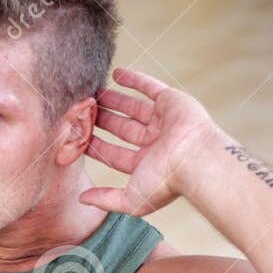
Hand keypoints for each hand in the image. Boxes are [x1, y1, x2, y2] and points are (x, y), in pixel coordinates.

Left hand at [80, 66, 219, 214]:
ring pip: (133, 108)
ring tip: (95, 93)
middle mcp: (155, 143)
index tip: (78, 137)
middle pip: (122, 129)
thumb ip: (106, 199)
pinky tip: (116, 73)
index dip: (96, 146)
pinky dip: (134, 79)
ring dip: (115, 100)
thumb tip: (82, 199)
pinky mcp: (171, 101)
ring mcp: (163, 121)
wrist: (194, 160)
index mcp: (146, 165)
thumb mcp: (130, 199)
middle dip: (103, 121)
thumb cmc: (165, 183)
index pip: (115, 154)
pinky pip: (149, 87)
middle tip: (84, 112)